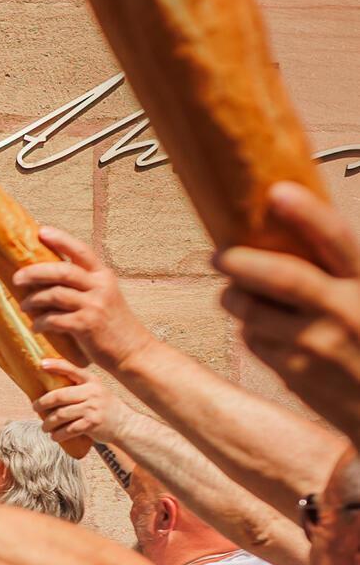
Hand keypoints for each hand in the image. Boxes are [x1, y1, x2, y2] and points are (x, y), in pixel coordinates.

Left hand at [9, 228, 154, 371]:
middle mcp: (100, 286)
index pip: (81, 251)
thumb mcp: (104, 298)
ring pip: (55, 294)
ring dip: (34, 300)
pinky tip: (36, 327)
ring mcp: (94, 305)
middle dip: (35, 272)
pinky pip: (55, 319)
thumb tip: (49, 279)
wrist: (133, 351)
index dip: (60, 239)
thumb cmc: (111, 326)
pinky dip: (41, 322)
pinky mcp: (87, 325)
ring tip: (24, 306)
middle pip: (62, 270)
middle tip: (16, 278)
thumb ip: (84, 286)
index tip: (40, 231)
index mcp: (103, 276)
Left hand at [31, 360, 131, 446]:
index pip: (72, 370)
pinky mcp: (92, 423)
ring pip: (61, 415)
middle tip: (35, 408)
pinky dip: (58, 435)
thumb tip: (48, 392)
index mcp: (91, 381)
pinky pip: (68, 429)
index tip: (42, 364)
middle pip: (59, 396)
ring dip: (48, 423)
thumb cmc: (103, 407)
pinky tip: (54, 436)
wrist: (125, 424)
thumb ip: (78, 389)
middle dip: (43, 403)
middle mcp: (92, 392)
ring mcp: (92, 408)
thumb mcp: (95, 391)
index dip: (56, 366)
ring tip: (44, 427)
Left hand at [217, 181, 359, 437]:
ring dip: (234, 298)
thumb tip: (299, 231)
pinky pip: (254, 341)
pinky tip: (260, 326)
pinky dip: (249, 329)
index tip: (277, 192)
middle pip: (280, 276)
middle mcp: (344, 313)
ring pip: (254, 312)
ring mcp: (316, 346)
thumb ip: (342, 270)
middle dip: (241, 260)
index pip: (335, 240)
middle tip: (220, 255)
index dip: (306, 213)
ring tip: (232, 292)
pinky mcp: (293, 373)